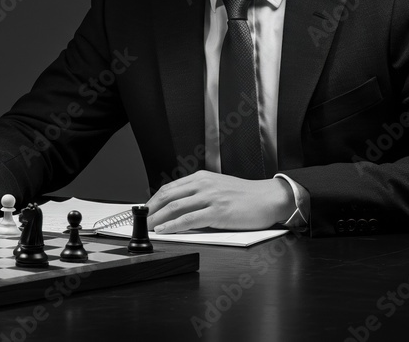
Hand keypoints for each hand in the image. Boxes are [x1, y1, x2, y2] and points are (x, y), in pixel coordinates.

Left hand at [146, 171, 295, 232]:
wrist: (269, 198)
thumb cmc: (246, 196)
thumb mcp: (219, 187)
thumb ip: (200, 194)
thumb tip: (180, 207)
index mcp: (202, 178)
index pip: (170, 187)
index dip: (153, 200)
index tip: (144, 210)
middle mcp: (204, 184)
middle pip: (168, 195)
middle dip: (150, 209)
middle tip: (139, 220)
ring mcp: (210, 197)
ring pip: (175, 207)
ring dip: (157, 218)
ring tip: (147, 227)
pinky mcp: (218, 212)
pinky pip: (189, 219)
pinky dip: (173, 225)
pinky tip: (164, 230)